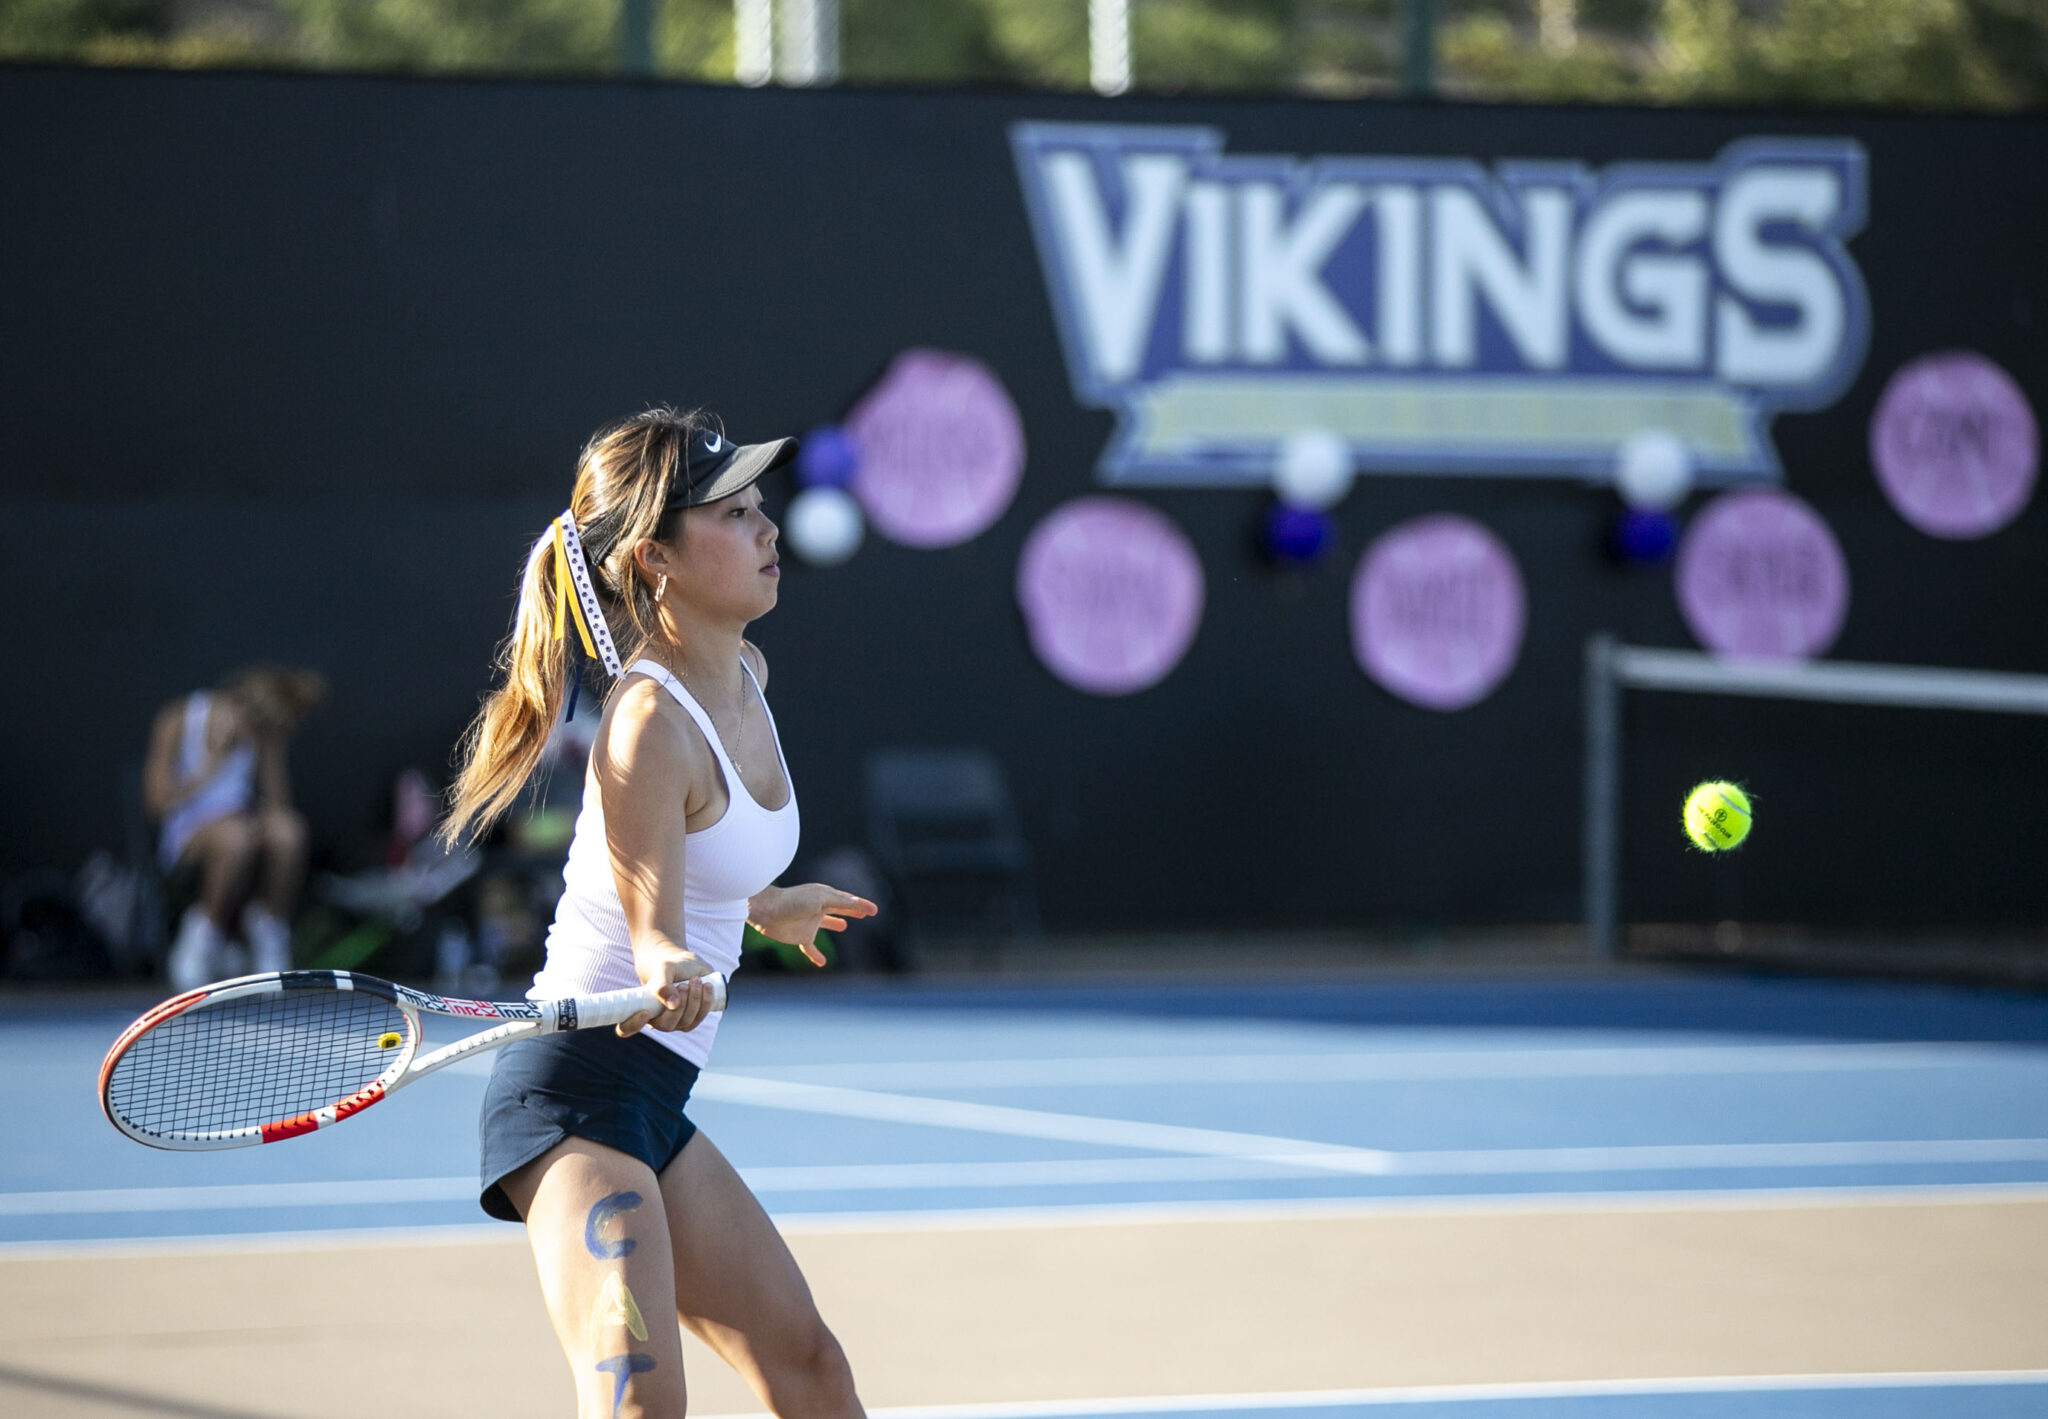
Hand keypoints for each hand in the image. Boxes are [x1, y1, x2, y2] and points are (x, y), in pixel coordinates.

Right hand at [616, 942, 715, 1036]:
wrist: (685, 965)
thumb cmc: (668, 967)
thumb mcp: (664, 969)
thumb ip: (663, 984)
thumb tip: (673, 1005)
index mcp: (640, 1010)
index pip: (626, 1028)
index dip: (633, 1025)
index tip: (645, 1012)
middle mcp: (657, 1021)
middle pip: (666, 1025)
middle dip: (679, 1006)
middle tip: (683, 985)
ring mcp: (676, 1023)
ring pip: (686, 1022)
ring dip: (693, 1000)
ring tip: (695, 980)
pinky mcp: (693, 1019)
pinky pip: (700, 1017)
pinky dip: (705, 1001)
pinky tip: (706, 986)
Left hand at [747, 883, 878, 967]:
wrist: (767, 911)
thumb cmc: (794, 901)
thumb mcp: (821, 898)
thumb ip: (841, 902)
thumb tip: (860, 904)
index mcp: (825, 896)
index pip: (847, 900)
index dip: (861, 905)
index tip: (874, 910)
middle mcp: (819, 908)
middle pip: (839, 909)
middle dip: (851, 910)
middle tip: (863, 913)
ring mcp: (810, 923)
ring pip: (826, 924)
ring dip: (835, 923)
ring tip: (844, 926)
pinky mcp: (801, 937)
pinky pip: (811, 948)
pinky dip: (817, 955)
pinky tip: (823, 963)